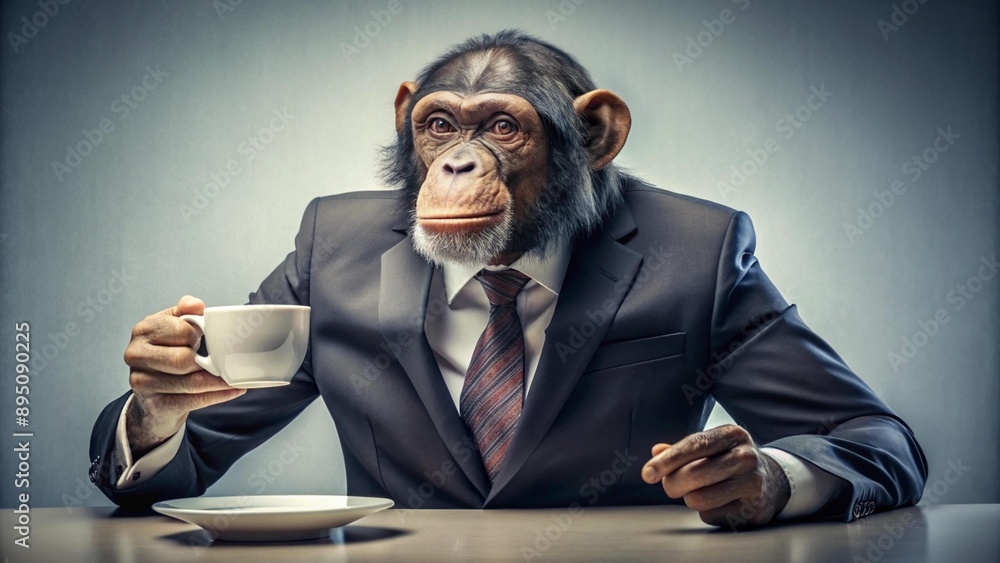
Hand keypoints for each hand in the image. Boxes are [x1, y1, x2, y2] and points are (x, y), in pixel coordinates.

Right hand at [123, 295, 245, 456]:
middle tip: (217, 360)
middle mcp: (136, 355)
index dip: (196, 335)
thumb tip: (196, 305)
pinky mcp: (155, 404)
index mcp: (143, 330)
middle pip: (183, 359)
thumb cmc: (166, 356)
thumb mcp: (172, 329)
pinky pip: (193, 400)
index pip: (180, 329)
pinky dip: (218, 395)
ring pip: (191, 382)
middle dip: (206, 360)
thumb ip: (185, 313)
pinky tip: (234, 390)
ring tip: (234, 376)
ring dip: (218, 380)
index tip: (203, 338)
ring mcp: (142, 382)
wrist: (152, 397)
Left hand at [641, 425, 789, 528]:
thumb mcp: (711, 447)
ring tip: (698, 492)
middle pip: (693, 474)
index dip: (667, 460)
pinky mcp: (754, 509)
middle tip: (671, 486)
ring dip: (690, 498)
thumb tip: (655, 451)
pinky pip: (711, 515)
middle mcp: (746, 456)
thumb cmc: (730, 461)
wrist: (772, 481)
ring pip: (699, 498)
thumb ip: (682, 449)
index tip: (647, 474)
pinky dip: (706, 511)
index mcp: (733, 434)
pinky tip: (718, 503)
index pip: (694, 445)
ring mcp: (753, 483)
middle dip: (673, 483)